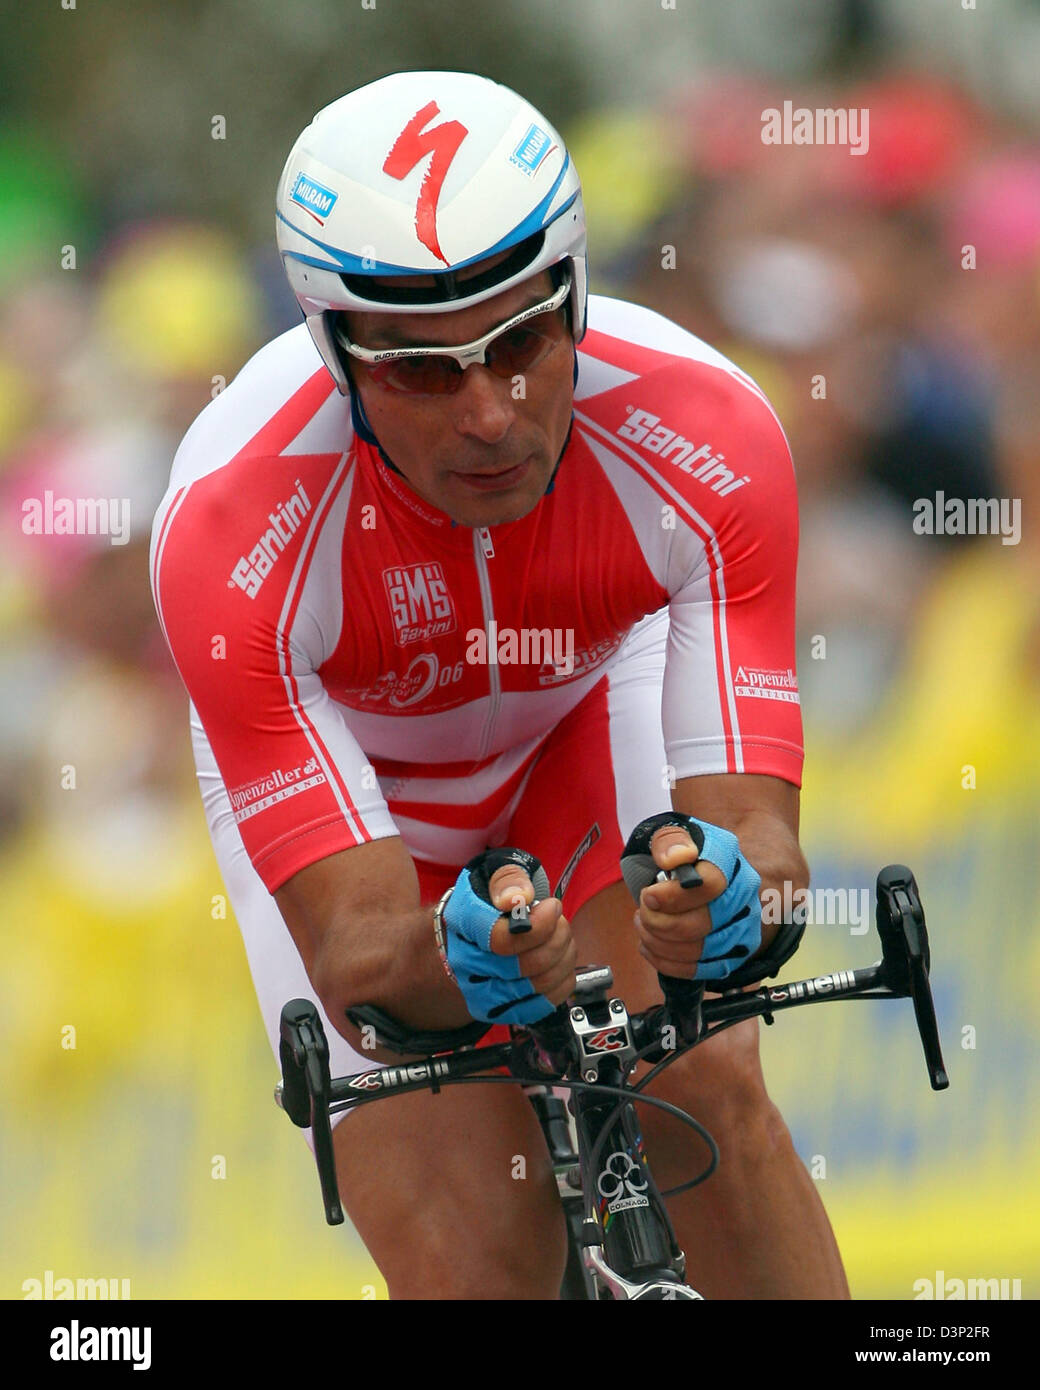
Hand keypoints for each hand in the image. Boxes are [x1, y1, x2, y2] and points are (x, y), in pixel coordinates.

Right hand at [443, 848, 576, 1021]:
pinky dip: (562, 979)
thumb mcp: (492, 875)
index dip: (538, 926)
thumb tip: (520, 897)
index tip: (552, 906)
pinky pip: (545, 1003)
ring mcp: (480, 993)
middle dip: (557, 937)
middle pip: (526, 964)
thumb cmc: (484, 903)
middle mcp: (465, 964)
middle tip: (559, 919)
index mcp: (461, 925)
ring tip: (560, 937)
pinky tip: (557, 960)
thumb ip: (508, 880)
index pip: (501, 939)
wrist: (464, 936)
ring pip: (539, 985)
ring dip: (563, 957)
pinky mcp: (499, 1011)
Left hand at [621, 813, 761, 981]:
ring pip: (701, 951)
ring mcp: (743, 926)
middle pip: (704, 923)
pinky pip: (701, 970)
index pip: (711, 885)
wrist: (696, 871)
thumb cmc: (679, 854)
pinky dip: (667, 963)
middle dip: (660, 923)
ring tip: (644, 926)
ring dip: (660, 943)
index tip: (647, 896)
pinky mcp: (734, 953)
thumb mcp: (670, 833)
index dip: (673, 896)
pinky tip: (651, 946)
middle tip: (642, 913)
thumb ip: (669, 840)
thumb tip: (674, 859)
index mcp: (729, 860)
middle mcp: (744, 895)